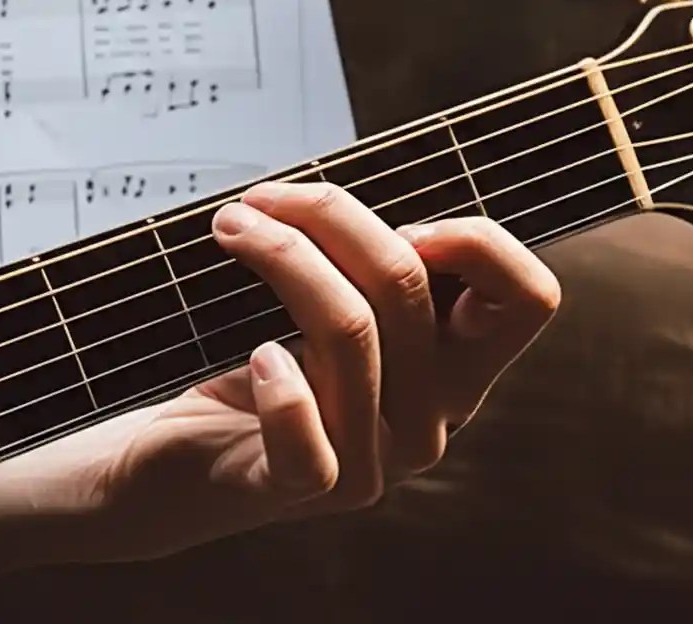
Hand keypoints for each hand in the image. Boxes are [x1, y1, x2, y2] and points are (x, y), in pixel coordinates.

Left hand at [49, 181, 560, 560]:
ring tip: (230, 230)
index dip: (476, 241)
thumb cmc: (244, 369)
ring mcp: (368, 465)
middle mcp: (425, 423)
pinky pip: (307, 437)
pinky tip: (256, 354)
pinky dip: (281, 386)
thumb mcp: (322, 308)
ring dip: (281, 258)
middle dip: (331, 215)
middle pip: (411, 287)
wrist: (165, 462)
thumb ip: (365, 267)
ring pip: (351, 332)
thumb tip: (346, 201)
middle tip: (260, 201)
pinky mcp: (297, 491)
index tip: (397, 219)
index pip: (527, 301)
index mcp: (448, 372)